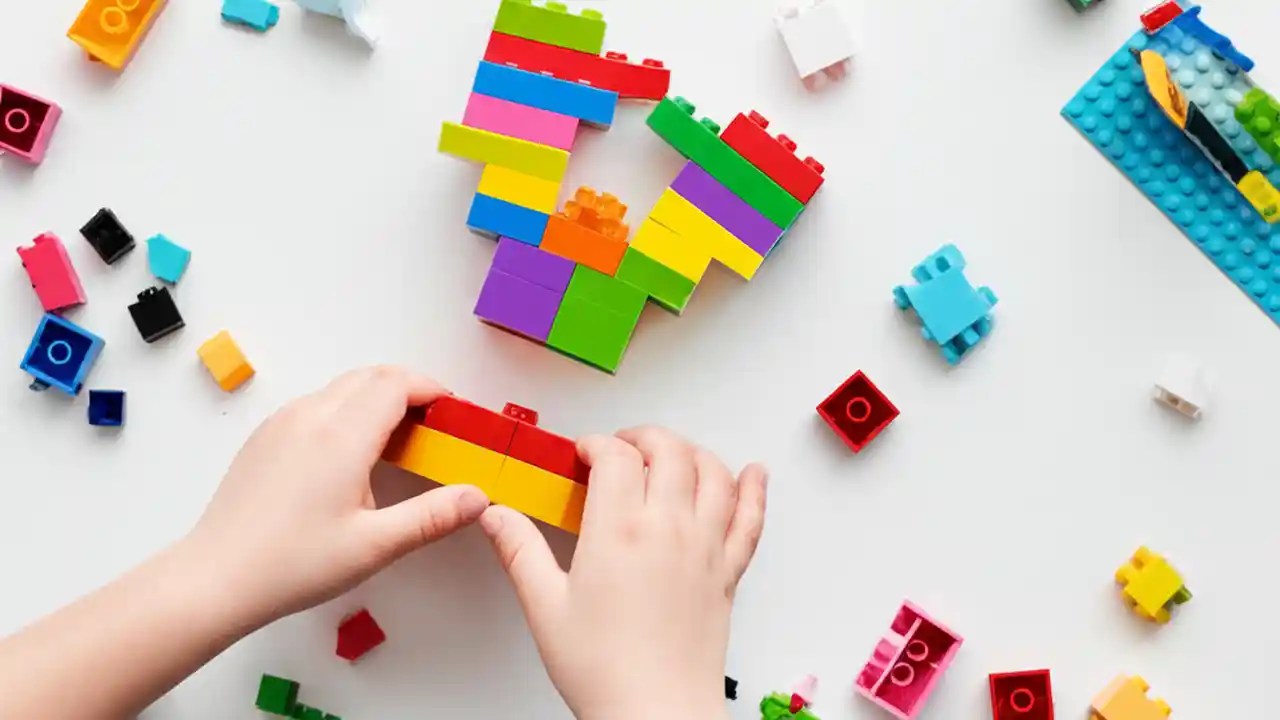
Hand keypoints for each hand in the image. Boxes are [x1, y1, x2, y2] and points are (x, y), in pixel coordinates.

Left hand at [185, 367, 489, 628]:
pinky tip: (353, 453)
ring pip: (341, 387)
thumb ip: (432, 517)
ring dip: (377, 397)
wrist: (215, 578)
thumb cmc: (293, 564)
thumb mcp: (374, 546)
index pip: (397, 384)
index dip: (431, 390)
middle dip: (409, 388)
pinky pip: (316, 404)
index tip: (453, 411)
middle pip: (371, 376)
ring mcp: (282, 423)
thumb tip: (478, 497)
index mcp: (342, 436)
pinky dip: (347, 410)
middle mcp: (311, 416)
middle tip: (435, 422)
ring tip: (400, 438)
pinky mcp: (265, 437)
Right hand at [480, 426, 767, 719]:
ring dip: (693, 451)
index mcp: (620, 530)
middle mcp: (669, 528)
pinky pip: (752, 518)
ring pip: (713, 472)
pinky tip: (753, 474)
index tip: (583, 453)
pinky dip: (755, 489)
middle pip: (669, 450)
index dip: (596, 443)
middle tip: (623, 447)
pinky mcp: (728, 572)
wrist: (656, 713)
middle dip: (643, 436)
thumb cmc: (604, 670)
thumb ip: (520, 551)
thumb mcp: (545, 607)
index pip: (616, 456)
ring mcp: (705, 547)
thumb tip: (496, 515)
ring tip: (672, 454)